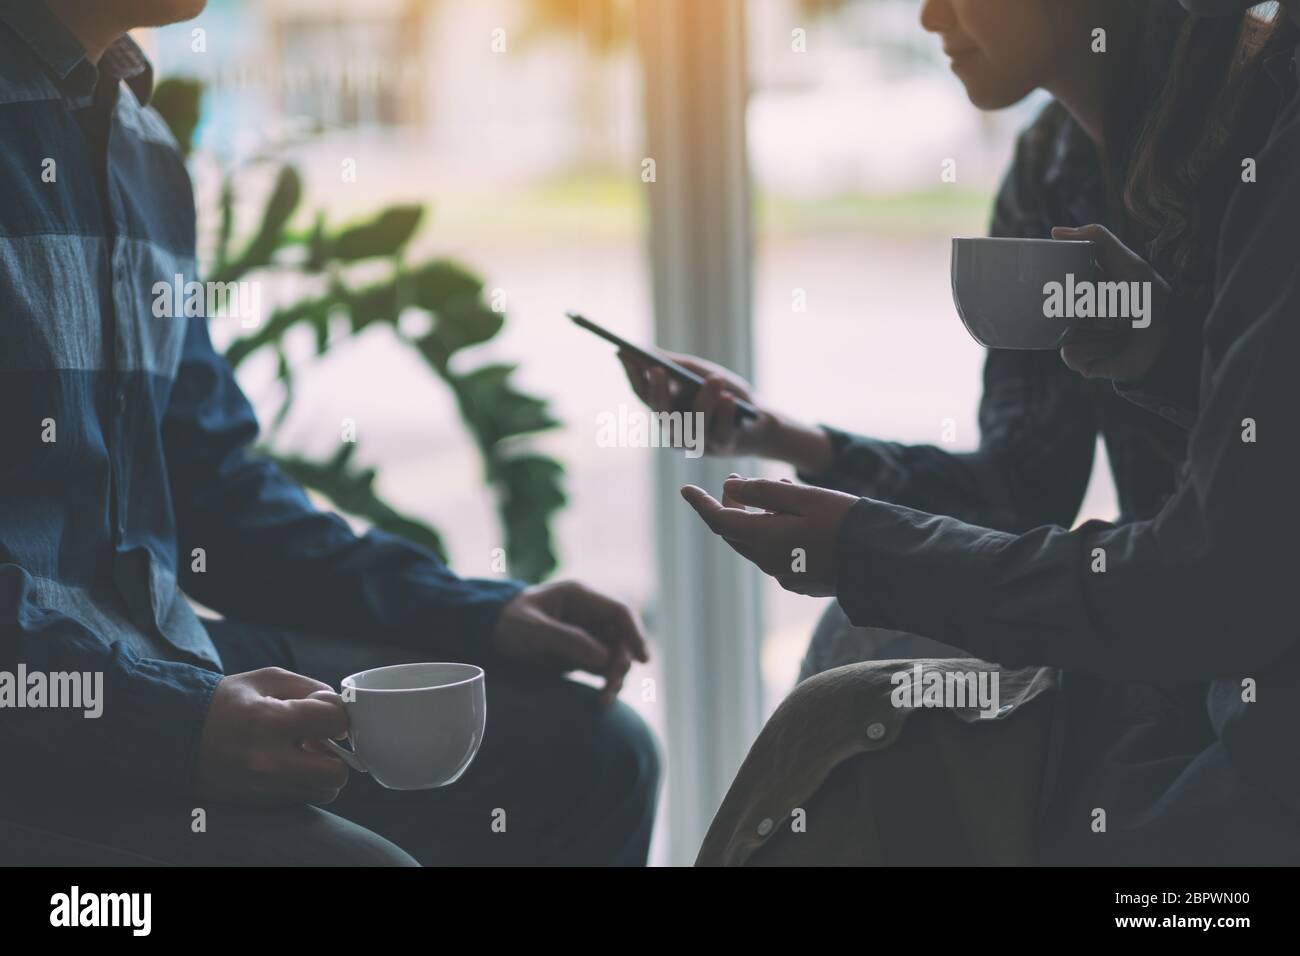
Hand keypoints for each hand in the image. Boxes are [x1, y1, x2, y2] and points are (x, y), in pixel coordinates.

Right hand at [196, 668, 350, 805]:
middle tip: (319, 740)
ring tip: (302, 754)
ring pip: (324, 792)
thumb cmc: (225, 702)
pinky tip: (286, 766)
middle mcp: (268, 761)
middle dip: (336, 754)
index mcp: (271, 721)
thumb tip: (340, 714)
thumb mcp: (267, 679)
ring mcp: (262, 787)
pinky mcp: (257, 803)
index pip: (336, 722)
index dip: (337, 713)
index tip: (323, 712)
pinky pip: (301, 798)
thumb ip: (311, 689)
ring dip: (322, 772)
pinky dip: (303, 784)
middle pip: (337, 772)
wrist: (175, 735)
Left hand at [491, 580, 649, 704]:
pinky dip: (606, 683)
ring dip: (615, 677)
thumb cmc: (508, 623)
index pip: (619, 612)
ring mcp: (587, 634)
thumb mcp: (532, 631)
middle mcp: (589, 614)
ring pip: (616, 655)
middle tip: (611, 687)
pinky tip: (601, 700)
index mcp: (580, 597)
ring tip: (603, 701)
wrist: (488, 633)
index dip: (635, 634)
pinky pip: (603, 668)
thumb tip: (605, 658)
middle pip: (621, 637)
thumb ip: (567, 640)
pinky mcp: (582, 653)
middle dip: (622, 663)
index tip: (643, 660)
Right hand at [618, 349, 775, 456]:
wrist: (759, 420)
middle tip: (656, 368)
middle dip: (659, 391)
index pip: (643, 394)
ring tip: (714, 379)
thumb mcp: (699, 373)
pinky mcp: (723, 447)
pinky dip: (725, 414)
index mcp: (666, 411)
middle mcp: (676, 431)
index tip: (624, 352)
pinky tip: (729, 399)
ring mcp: (698, 443)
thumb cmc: (725, 393)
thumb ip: (675, 365)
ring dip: (705, 401)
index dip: (632, 375)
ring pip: (694, 425)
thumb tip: (645, 351)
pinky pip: (720, 432)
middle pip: (662, 414)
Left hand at [680, 475, 858, 596]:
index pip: (719, 520)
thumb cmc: (845, 522)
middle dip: (730, 506)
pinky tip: (791, 520)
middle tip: (737, 481)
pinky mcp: (801, 582)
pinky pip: (774, 555)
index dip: (700, 503)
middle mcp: (768, 562)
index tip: (685, 488)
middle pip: (734, 532)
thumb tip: (730, 487)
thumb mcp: (804, 497)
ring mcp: (785, 575)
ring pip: (754, 544)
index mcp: (765, 539)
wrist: (883, 561)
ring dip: (753, 519)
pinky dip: (772, 534)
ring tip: (772, 493)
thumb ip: (763, 491)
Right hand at [1052, 224, 1171, 381]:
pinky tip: (1110, 346)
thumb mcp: (1129, 264)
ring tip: (1117, 329)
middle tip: (1117, 309)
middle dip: (1090, 306)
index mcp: (1083, 286)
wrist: (1169, 342)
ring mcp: (1075, 336)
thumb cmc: (1152, 300)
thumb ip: (1098, 239)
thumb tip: (1055, 231)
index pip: (1056, 279)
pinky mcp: (1078, 360)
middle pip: (1060, 305)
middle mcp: (1075, 310)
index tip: (1081, 280)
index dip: (1062, 278)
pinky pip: (1069, 352)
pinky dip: (1092, 348)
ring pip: (1062, 329)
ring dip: (1093, 329)